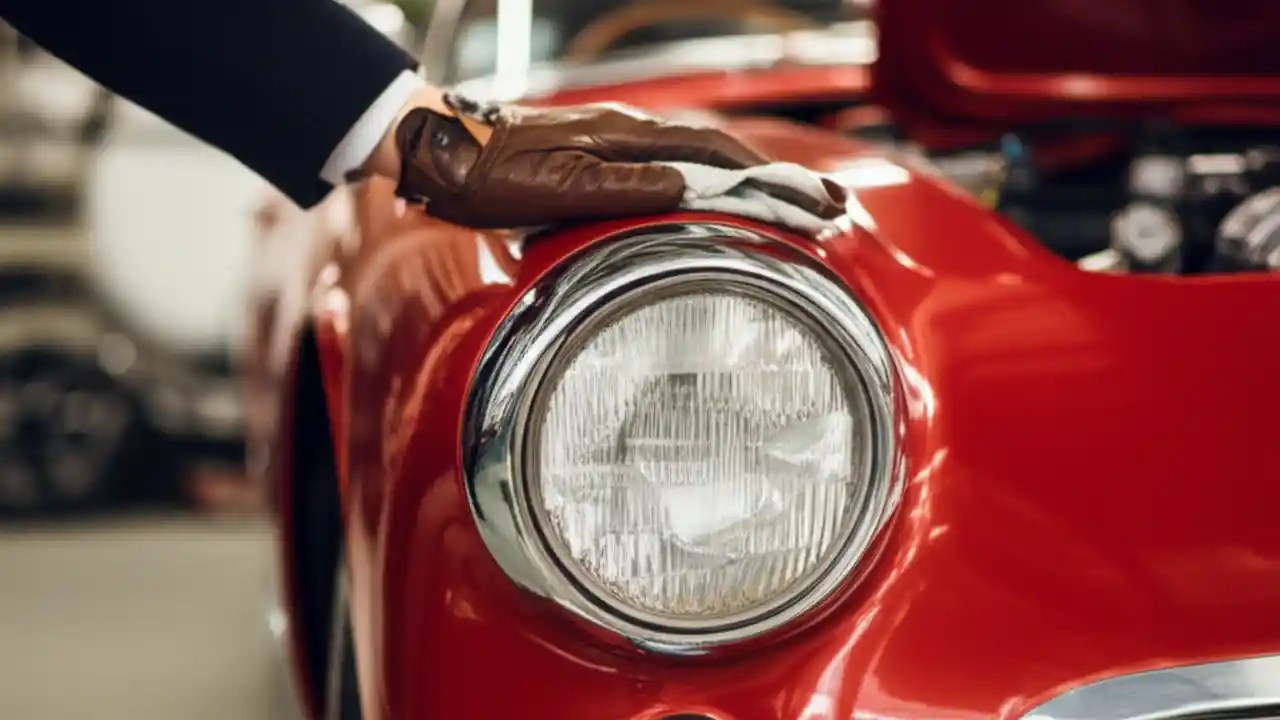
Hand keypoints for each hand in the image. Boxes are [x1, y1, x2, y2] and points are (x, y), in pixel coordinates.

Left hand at [391, 96, 840, 227]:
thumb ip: (628, 188)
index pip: (719, 158)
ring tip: (797, 203)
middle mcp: (631, 131)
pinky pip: (677, 163)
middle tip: (831, 207)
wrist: (441, 151)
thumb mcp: (559, 189)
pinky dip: (717, 180)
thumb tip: (691, 190)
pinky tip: (728, 194)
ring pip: (704, 157)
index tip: (815, 205)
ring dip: (755, 181)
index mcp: (628, 137)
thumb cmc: (491, 174)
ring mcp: (618, 139)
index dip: (772, 183)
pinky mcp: (603, 152)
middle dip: (782, 181)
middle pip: (725, 153)